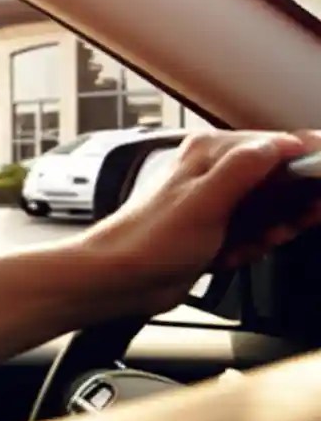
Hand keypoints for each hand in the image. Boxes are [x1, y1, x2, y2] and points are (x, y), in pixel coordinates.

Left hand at [82, 130, 320, 314]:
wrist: (119, 279)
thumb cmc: (149, 240)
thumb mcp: (204, 201)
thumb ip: (245, 169)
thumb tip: (284, 142)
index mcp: (212, 152)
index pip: (280, 147)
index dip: (309, 168)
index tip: (319, 191)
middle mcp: (216, 171)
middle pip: (282, 181)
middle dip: (288, 209)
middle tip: (273, 228)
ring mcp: (218, 201)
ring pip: (272, 211)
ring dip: (266, 233)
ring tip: (242, 244)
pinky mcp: (218, 228)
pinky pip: (255, 234)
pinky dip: (249, 248)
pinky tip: (228, 256)